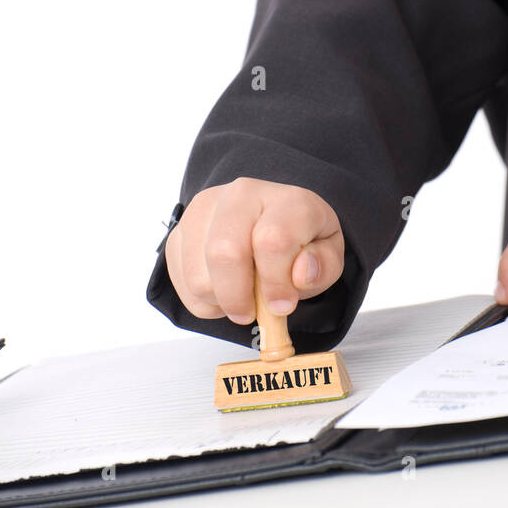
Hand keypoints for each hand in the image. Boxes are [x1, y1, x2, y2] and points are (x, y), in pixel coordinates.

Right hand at [164, 177, 344, 322]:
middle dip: (239, 296)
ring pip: (198, 275)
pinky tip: (223, 290)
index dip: (276, 283)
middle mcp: (241, 195)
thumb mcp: (327, 253)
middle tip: (252, 312)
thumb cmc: (299, 240)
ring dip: (221, 302)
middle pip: (224, 252)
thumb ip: (322, 265)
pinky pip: (182, 283)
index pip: (272, 241)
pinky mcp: (180, 233)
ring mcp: (203, 211)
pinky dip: (203, 301)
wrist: (269, 221)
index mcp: (285, 199)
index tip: (283, 304)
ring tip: (241, 296)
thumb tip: (300, 274)